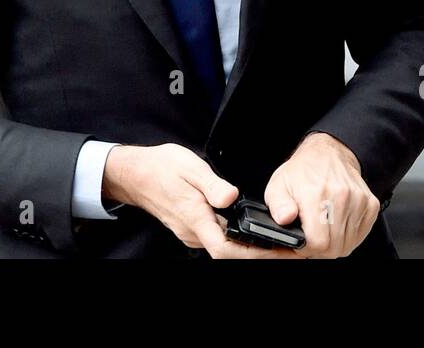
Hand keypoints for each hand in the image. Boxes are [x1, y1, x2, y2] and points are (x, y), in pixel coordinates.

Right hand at [103, 143, 303, 258]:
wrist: (136, 174)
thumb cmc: (161, 168)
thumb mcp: (190, 167)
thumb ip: (213, 184)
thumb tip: (231, 196)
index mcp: (195, 217)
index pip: (225, 249)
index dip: (253, 255)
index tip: (276, 251)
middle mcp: (193, 232)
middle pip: (229, 254)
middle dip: (259, 254)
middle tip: (287, 249)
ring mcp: (191, 233)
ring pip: (224, 250)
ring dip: (249, 250)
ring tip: (275, 242)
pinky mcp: (191, 229)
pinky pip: (217, 241)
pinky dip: (236, 241)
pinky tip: (249, 233)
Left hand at [263, 131, 379, 258]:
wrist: (327, 154)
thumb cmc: (302, 172)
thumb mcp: (278, 186)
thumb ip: (277, 206)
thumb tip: (284, 218)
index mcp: (316, 194)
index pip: (319, 242)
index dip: (307, 249)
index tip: (302, 243)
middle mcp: (341, 197)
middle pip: (334, 248)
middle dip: (320, 250)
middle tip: (311, 238)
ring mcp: (359, 201)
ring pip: (348, 244)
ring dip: (334, 243)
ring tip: (323, 230)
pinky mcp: (370, 205)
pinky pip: (360, 235)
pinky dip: (348, 236)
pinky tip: (336, 225)